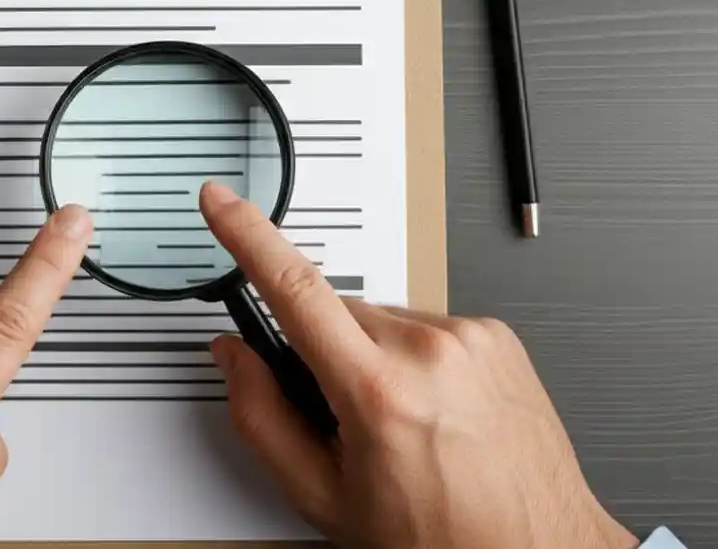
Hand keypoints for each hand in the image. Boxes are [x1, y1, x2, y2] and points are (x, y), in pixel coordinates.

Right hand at [199, 184, 636, 548]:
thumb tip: (235, 358)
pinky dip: (415, 357)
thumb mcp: (324, 496)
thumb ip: (261, 419)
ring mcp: (470, 338)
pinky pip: (426, 326)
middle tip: (342, 415)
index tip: (221, 202)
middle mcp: (429, 351)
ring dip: (372, 354)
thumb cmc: (442, 537)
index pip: (294, 290)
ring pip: (380, 319)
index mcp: (378, 392)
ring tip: (401, 421)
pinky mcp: (496, 334)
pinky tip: (431, 408)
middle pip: (335, 313)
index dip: (247, 236)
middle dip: (322, 350)